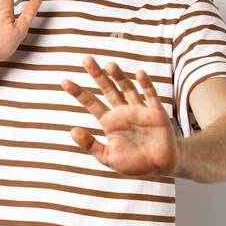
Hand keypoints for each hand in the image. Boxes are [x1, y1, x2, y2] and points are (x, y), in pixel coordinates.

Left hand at [61, 56, 180, 176]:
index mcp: (110, 122)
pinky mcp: (156, 113)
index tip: (64, 81)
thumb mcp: (108, 158)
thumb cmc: (134, 163)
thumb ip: (90, 145)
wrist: (161, 166)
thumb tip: (72, 130)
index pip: (91, 103)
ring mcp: (140, 110)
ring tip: (109, 65)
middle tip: (86, 59)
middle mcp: (123, 112)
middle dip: (97, 75)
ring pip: (127, 89)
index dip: (79, 93)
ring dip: (119, 77)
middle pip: (108, 89)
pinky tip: (139, 73)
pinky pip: (150, 96)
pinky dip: (145, 85)